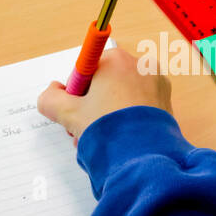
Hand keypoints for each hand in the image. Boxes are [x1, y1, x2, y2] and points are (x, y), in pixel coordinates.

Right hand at [38, 47, 171, 139]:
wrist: (143, 156)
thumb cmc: (108, 129)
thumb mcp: (68, 113)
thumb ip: (50, 99)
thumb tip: (51, 93)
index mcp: (115, 59)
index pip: (85, 71)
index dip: (76, 94)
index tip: (76, 111)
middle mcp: (139, 65)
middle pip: (104, 83)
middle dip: (91, 107)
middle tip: (85, 128)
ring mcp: (156, 83)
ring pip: (121, 96)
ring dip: (107, 116)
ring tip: (102, 138)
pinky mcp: (165, 101)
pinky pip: (139, 106)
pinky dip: (127, 119)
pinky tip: (119, 138)